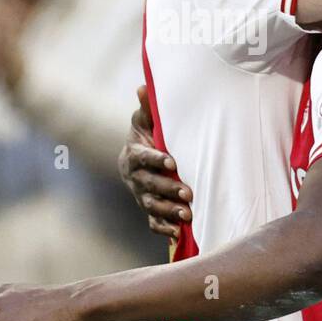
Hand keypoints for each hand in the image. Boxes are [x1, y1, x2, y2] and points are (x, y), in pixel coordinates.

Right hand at [117, 85, 190, 239]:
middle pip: (149, 186)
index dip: (155, 161)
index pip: (142, 159)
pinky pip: (153, 223)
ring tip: (187, 214)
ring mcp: (141, 196)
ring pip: (152, 206)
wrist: (137, 160)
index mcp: (133, 155)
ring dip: (169, 212)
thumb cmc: (147, 135)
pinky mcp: (149, 210)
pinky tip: (177, 234)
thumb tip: (143, 87)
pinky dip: (164, 229)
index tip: (171, 162)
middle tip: (188, 193)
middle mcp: (135, 178)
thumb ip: (146, 108)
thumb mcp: (145, 120)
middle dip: (168, 190)